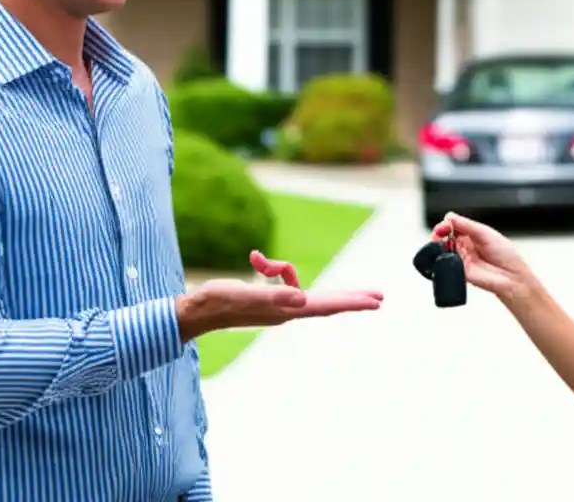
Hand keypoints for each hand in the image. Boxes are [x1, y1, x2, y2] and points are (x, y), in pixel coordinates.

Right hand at [177, 251, 383, 340]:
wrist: (195, 312)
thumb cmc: (216, 302)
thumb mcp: (242, 294)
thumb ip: (272, 296)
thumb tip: (303, 297)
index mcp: (285, 311)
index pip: (326, 305)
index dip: (352, 302)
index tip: (376, 301)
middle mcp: (286, 311)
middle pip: (325, 302)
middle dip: (351, 298)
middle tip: (378, 297)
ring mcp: (277, 307)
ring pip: (295, 283)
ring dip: (283, 268)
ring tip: (257, 261)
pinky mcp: (267, 300)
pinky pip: (280, 279)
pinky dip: (270, 267)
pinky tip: (254, 261)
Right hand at [431, 212, 536, 300]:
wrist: (512, 276)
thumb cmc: (506, 255)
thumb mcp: (485, 233)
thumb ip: (466, 225)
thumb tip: (449, 217)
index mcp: (473, 235)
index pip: (454, 225)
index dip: (447, 223)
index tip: (445, 224)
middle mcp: (465, 246)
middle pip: (445, 236)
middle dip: (440, 232)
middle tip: (440, 231)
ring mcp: (461, 259)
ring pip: (443, 248)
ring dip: (439, 243)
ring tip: (440, 240)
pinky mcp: (459, 271)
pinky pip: (446, 263)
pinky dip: (442, 256)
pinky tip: (444, 252)